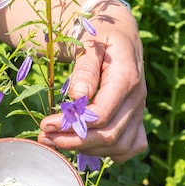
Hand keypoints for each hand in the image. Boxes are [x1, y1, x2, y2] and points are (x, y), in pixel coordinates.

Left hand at [37, 0, 146, 161]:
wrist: (121, 33)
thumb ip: (84, 69)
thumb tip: (77, 97)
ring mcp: (139, 110)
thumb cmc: (101, 36)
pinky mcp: (137, 117)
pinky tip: (86, 146)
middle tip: (44, 137)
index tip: (45, 124)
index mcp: (126, 78)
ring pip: (119, 146)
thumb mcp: (89, 43)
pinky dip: (110, 152)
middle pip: (109, 135)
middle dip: (74, 141)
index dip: (72, 125)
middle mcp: (137, 98)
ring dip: (86, 149)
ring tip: (56, 142)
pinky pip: (131, 146)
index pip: (101, 115)